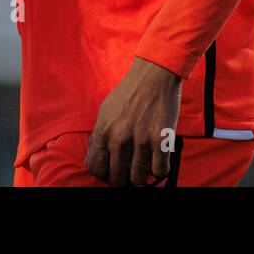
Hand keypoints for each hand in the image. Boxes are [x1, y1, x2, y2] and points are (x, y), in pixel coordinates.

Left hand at [85, 57, 181, 185]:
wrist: (153, 74)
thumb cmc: (129, 92)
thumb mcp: (105, 111)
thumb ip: (98, 136)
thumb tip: (92, 160)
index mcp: (103, 131)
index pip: (96, 168)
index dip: (104, 173)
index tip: (112, 170)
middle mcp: (119, 139)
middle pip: (117, 178)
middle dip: (123, 177)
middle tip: (129, 170)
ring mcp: (141, 141)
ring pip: (138, 179)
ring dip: (141, 175)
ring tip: (144, 164)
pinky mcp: (161, 141)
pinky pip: (159, 171)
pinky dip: (159, 169)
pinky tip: (157, 159)